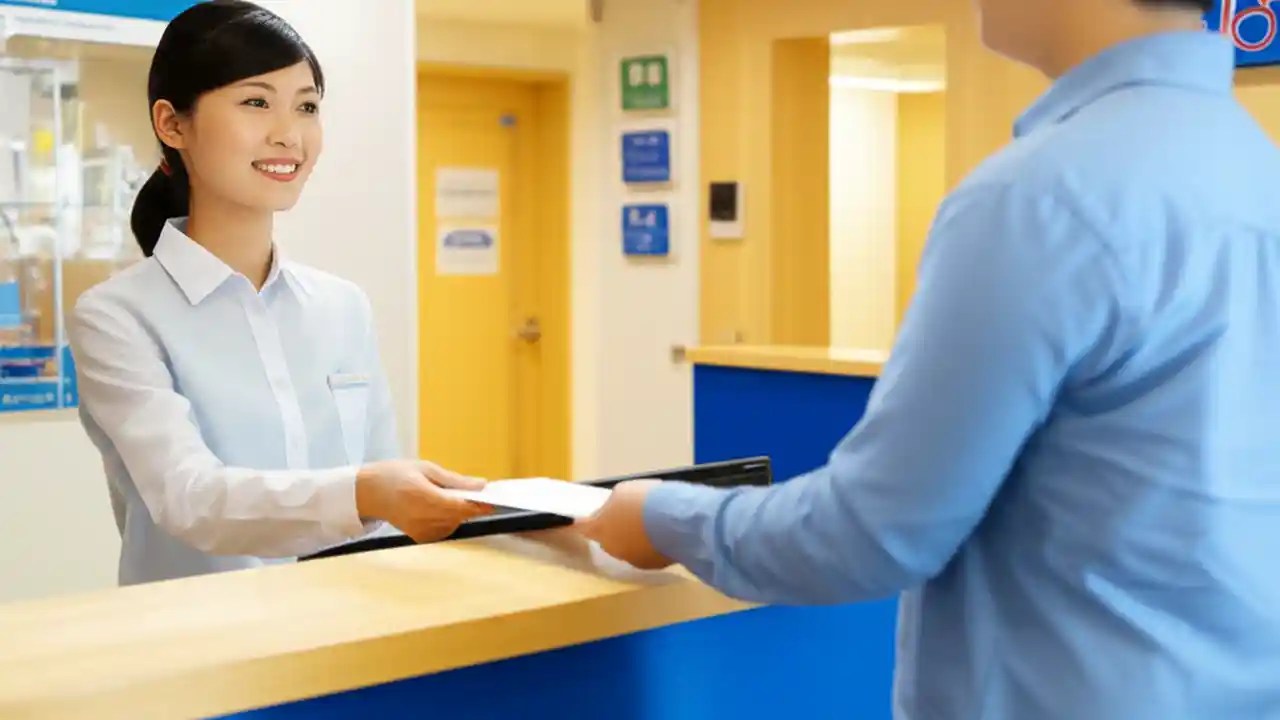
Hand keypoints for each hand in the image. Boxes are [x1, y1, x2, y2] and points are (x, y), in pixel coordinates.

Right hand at [355, 460, 491, 542]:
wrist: (368, 493)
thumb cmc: (395, 474)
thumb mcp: (426, 468)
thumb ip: (455, 480)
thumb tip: (481, 485)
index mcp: (421, 495)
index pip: (458, 506)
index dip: (478, 505)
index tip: (492, 500)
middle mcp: (420, 516)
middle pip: (458, 517)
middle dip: (470, 506)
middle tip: (474, 494)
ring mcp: (418, 530)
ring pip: (453, 525)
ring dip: (459, 513)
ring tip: (449, 498)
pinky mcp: (418, 537)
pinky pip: (444, 531)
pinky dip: (448, 521)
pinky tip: (440, 509)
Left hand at [576, 480, 672, 569]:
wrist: (677, 520)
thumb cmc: (646, 501)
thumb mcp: (624, 492)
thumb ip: (613, 504)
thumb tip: (613, 510)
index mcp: (599, 528)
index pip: (583, 527)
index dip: (584, 522)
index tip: (581, 521)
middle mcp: (612, 548)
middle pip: (606, 539)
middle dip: (613, 529)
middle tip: (627, 515)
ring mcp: (632, 559)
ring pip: (628, 548)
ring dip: (634, 538)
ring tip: (650, 523)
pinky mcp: (652, 565)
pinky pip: (647, 554)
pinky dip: (651, 546)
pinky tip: (662, 534)